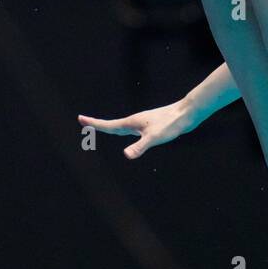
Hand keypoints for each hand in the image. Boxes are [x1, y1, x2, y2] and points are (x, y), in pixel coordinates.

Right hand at [77, 102, 193, 159]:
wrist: (187, 113)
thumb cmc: (172, 124)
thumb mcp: (155, 138)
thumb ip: (140, 146)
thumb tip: (126, 155)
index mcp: (132, 123)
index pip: (108, 125)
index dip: (93, 123)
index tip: (80, 118)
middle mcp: (135, 122)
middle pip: (112, 125)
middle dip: (98, 125)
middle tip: (84, 123)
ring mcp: (143, 123)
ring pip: (123, 127)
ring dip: (111, 127)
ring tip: (103, 127)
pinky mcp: (152, 125)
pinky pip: (133, 129)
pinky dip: (125, 131)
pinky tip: (132, 134)